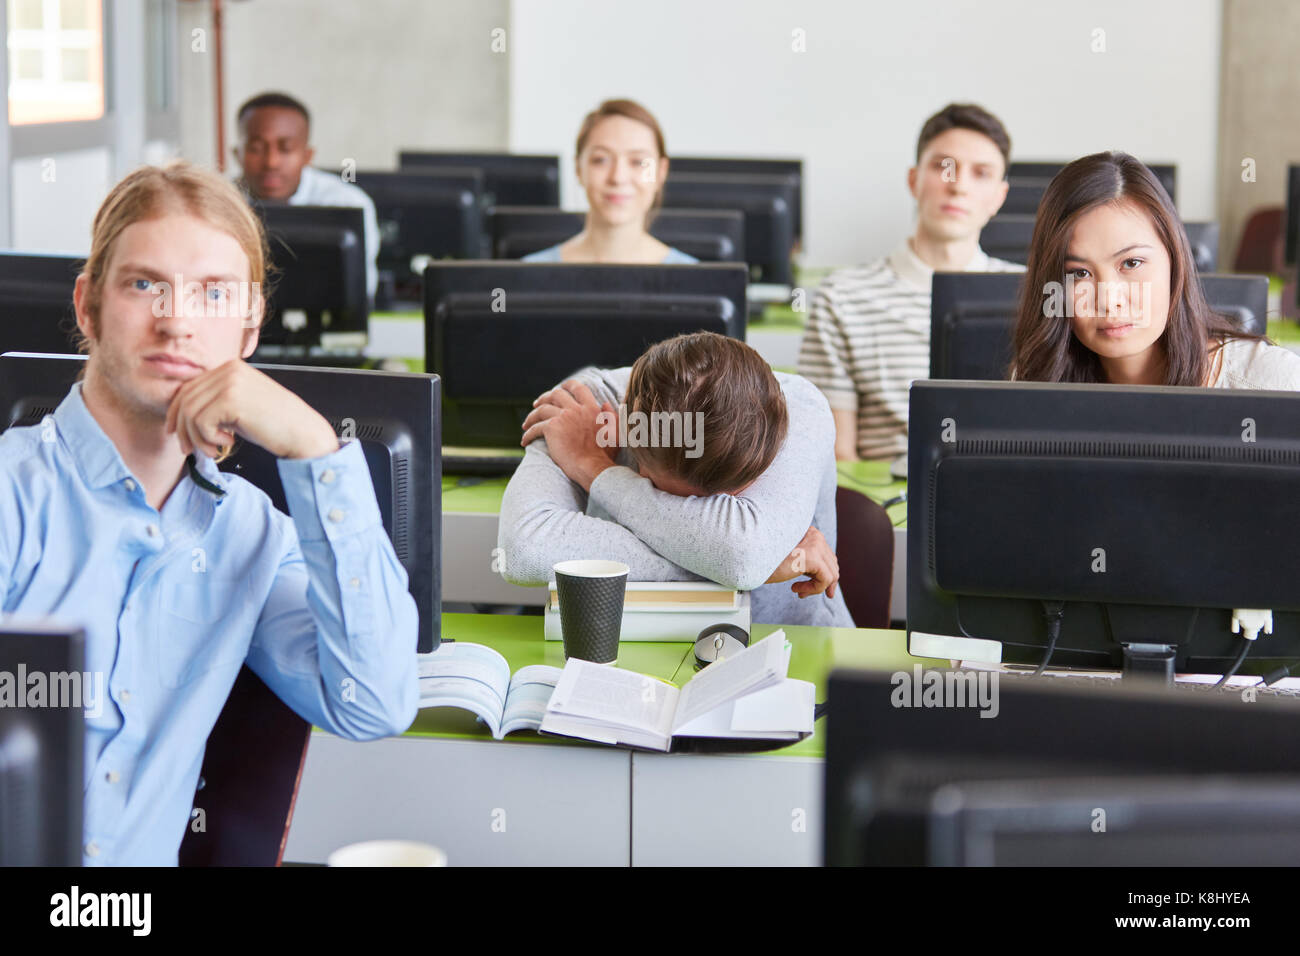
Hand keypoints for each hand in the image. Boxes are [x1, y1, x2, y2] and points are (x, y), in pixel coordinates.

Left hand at [165, 360, 338, 459]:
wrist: (303, 433)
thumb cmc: (275, 425)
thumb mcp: (241, 405)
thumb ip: (216, 400)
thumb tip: (182, 414)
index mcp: (231, 367)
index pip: (188, 387)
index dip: (176, 413)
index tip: (175, 433)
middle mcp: (229, 370)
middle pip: (185, 400)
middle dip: (183, 430)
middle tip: (190, 451)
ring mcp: (230, 382)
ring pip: (190, 413)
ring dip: (197, 439)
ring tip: (214, 450)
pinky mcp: (231, 399)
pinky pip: (201, 422)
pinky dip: (209, 439)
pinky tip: (229, 442)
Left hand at [520, 379, 617, 490]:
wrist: (593, 467)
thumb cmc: (604, 454)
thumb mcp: (614, 432)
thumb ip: (611, 416)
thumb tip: (605, 403)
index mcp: (591, 408)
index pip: (578, 388)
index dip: (568, 385)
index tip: (560, 387)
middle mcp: (576, 409)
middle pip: (556, 394)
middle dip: (544, 397)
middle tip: (537, 404)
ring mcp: (563, 417)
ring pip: (541, 409)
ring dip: (532, 416)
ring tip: (527, 423)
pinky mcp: (551, 428)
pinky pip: (535, 428)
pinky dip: (528, 434)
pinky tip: (524, 441)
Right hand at [766, 525, 839, 599]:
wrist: (748, 556)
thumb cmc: (761, 558)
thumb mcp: (788, 559)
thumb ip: (805, 562)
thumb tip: (823, 580)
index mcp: (808, 532)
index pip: (826, 554)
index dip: (825, 572)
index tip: (819, 588)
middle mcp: (813, 534)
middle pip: (832, 563)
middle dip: (824, 583)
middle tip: (805, 593)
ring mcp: (814, 543)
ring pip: (831, 573)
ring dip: (815, 587)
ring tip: (798, 591)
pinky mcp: (812, 556)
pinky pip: (825, 579)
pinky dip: (813, 589)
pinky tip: (795, 589)